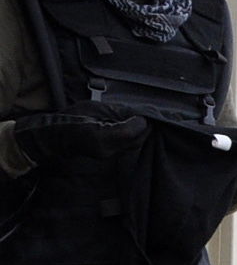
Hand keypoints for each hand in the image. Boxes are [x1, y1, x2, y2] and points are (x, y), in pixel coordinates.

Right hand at [11, 105, 145, 167]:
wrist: (60, 136)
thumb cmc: (74, 117)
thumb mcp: (94, 108)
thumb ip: (117, 112)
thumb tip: (136, 113)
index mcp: (100, 136)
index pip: (129, 132)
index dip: (141, 122)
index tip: (145, 113)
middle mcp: (107, 150)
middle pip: (136, 141)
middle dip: (146, 128)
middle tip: (150, 116)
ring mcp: (109, 156)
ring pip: (134, 146)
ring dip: (142, 134)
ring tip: (145, 121)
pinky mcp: (110, 156)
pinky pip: (128, 148)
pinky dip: (134, 138)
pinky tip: (135, 129)